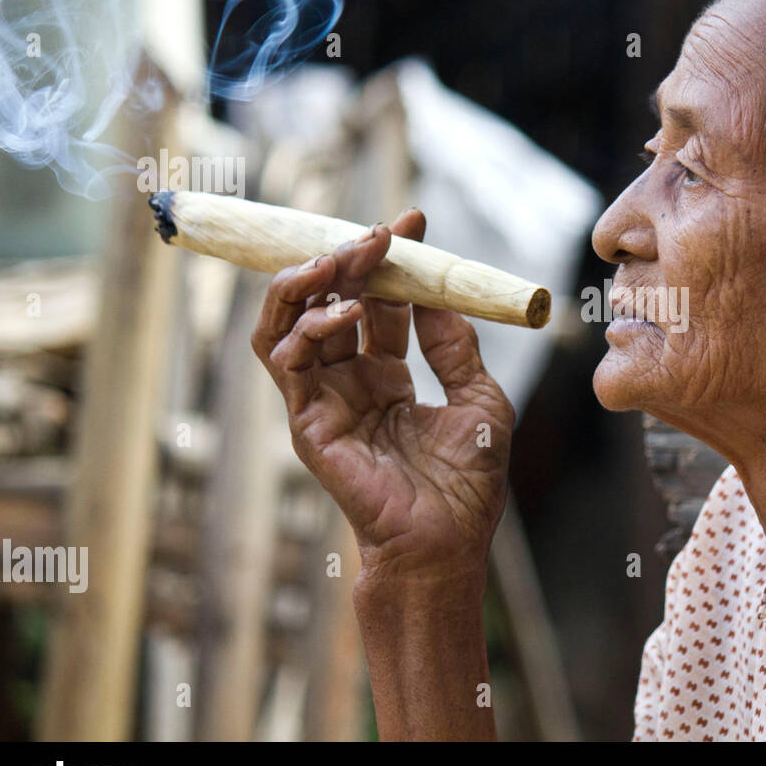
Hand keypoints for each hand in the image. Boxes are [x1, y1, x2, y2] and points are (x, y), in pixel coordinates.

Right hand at [251, 209, 514, 590]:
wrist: (447, 543)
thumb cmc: (467, 484)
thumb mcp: (480, 399)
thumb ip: (455, 346)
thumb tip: (438, 293)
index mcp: (389, 377)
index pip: (379, 304)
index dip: (392, 262)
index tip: (412, 222)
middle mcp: (350, 382)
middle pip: (332, 302)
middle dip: (351, 259)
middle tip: (380, 233)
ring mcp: (324, 400)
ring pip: (290, 322)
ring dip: (312, 281)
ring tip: (345, 257)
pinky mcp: (306, 422)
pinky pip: (285, 361)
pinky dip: (306, 327)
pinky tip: (344, 313)